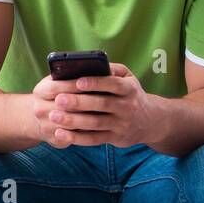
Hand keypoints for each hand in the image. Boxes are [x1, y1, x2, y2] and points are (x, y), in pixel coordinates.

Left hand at [31, 62, 164, 147]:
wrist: (149, 120)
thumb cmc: (130, 94)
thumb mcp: (128, 78)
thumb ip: (111, 70)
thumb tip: (90, 63)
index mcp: (129, 89)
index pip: (113, 84)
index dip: (96, 83)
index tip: (78, 82)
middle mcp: (127, 106)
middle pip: (102, 104)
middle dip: (79, 102)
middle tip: (59, 99)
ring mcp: (122, 124)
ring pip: (96, 123)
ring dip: (74, 121)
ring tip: (54, 116)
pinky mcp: (115, 138)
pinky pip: (94, 139)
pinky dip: (77, 138)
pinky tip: (61, 134)